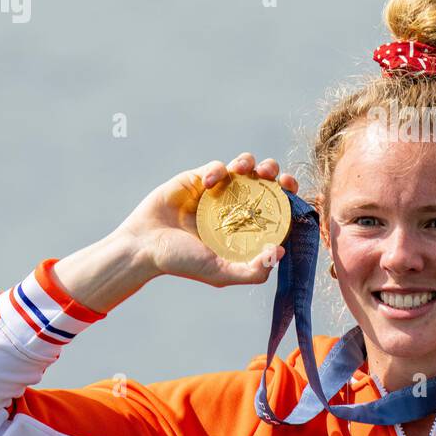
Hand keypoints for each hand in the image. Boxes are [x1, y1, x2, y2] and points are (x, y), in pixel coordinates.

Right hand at [114, 152, 300, 287]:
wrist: (143, 247)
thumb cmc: (181, 263)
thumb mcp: (221, 273)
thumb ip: (252, 270)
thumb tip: (279, 252)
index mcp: (246, 228)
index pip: (276, 208)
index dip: (288, 199)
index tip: (293, 193)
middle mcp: (235, 208)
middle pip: (266, 183)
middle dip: (276, 174)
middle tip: (277, 178)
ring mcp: (218, 192)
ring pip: (244, 167)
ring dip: (251, 163)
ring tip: (248, 170)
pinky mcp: (198, 179)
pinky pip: (217, 166)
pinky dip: (217, 170)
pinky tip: (209, 183)